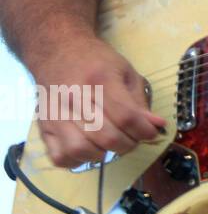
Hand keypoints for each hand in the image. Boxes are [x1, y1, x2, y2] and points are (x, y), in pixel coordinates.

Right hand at [28, 32, 167, 168]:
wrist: (59, 52)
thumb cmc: (97, 62)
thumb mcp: (126, 72)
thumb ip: (140, 101)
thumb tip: (157, 126)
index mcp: (100, 80)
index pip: (125, 116)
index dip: (144, 131)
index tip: (153, 133)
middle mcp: (74, 98)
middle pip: (106, 136)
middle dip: (128, 144)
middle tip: (133, 139)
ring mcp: (55, 114)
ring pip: (81, 150)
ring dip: (103, 154)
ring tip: (111, 144)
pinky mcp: (43, 126)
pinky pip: (60, 156)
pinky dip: (78, 160)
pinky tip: (90, 149)